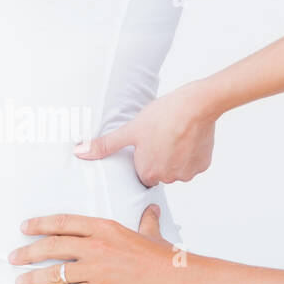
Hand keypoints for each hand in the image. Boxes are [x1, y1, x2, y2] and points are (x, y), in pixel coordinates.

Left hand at [8, 205, 186, 283]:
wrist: (179, 279)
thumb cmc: (167, 257)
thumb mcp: (153, 234)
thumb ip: (147, 221)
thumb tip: (151, 209)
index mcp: (106, 227)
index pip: (64, 222)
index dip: (40, 224)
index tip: (25, 228)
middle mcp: (97, 246)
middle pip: (52, 246)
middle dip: (28, 252)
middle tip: (14, 258)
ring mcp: (98, 269)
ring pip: (55, 272)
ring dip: (33, 278)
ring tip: (20, 282)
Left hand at [72, 81, 217, 186]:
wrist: (195, 106)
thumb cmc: (163, 116)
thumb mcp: (130, 129)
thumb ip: (105, 145)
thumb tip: (80, 152)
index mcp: (149, 171)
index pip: (142, 174)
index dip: (144, 158)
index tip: (147, 145)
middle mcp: (169, 177)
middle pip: (161, 173)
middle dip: (160, 158)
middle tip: (161, 138)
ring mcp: (188, 172)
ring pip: (178, 169)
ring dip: (176, 157)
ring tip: (174, 136)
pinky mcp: (203, 165)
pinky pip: (193, 164)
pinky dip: (191, 154)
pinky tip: (187, 139)